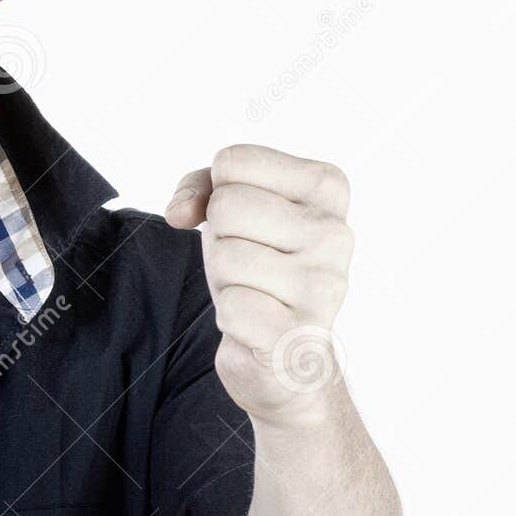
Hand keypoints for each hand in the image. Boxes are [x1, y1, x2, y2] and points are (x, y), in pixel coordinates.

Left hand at [164, 144, 352, 424]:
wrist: (287, 354)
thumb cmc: (259, 268)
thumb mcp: (231, 211)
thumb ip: (201, 186)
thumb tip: (179, 214)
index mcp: (327, 187)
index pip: (233, 161)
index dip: (218, 194)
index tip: (246, 223)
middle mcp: (336, 232)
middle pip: (227, 205)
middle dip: (222, 238)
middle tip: (250, 262)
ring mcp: (324, 284)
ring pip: (226, 256)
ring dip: (225, 280)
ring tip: (256, 292)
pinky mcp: (302, 333)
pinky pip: (231, 307)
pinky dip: (231, 318)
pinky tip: (259, 325)